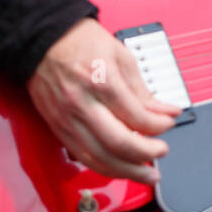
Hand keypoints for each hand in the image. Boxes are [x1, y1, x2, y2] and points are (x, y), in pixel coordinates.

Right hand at [26, 18, 182, 184]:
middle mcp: (82, 103)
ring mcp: (66, 118)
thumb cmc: (81, 41)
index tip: (168, 123)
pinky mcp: (57, 127)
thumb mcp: (120, 55)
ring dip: (127, 171)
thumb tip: (166, 112)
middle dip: (146, 154)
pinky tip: (120, 168)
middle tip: (162, 152)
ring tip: (146, 174)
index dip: (158, 125)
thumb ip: (142, 90)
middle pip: (118, 143)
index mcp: (101, 80)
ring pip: (99, 158)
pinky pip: (82, 156)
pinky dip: (103, 167)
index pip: (136, 116)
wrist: (42, 38)